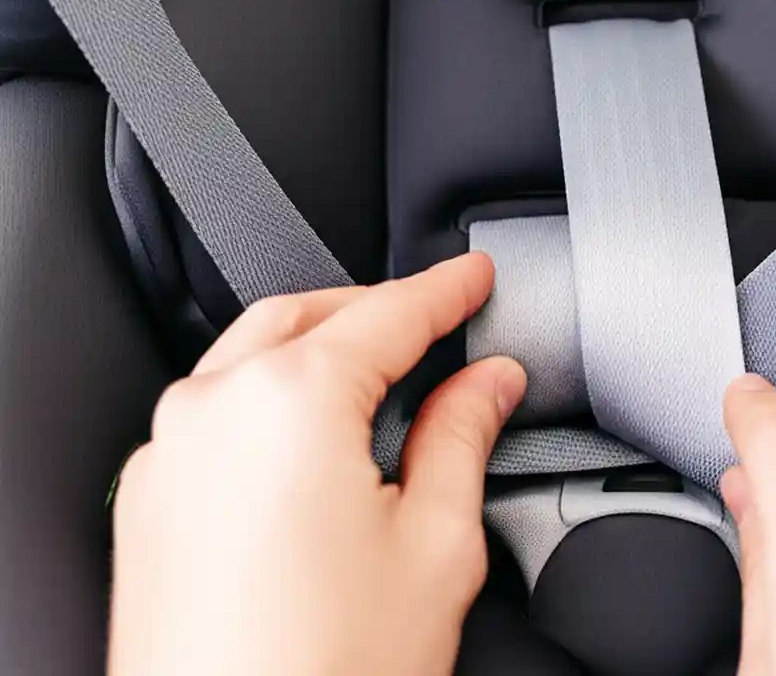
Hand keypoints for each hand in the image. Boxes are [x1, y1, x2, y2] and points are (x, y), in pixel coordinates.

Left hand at [108, 253, 525, 675]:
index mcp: (290, 401)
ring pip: (250, 356)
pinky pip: (215, 412)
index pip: (390, 312)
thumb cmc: (323, 671)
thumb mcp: (435, 544)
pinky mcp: (148, 502)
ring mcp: (166, 456)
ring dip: (319, 347)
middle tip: (438, 316)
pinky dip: (270, 397)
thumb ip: (463, 439)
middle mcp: (211, 410)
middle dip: (376, 305)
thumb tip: (489, 386)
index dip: (446, 289)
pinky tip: (314, 436)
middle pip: (308, 315)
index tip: (475, 276)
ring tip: (382, 373)